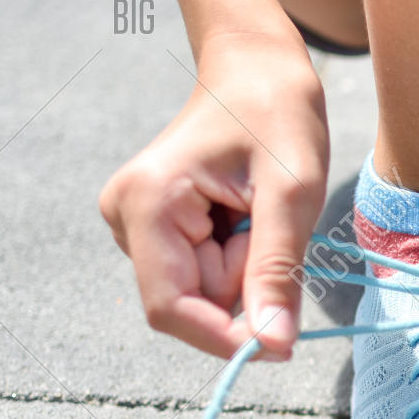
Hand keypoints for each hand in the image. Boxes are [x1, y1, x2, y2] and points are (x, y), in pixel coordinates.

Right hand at [99, 31, 328, 360]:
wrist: (258, 71)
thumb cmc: (279, 116)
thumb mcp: (292, 195)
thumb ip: (276, 272)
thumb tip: (272, 347)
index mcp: (147, 204)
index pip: (171, 308)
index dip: (224, 337)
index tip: (282, 343)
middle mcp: (126, 217)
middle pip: (191, 301)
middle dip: (243, 286)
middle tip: (270, 227)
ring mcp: (135, 223)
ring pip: (202, 291)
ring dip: (244, 271)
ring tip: (257, 212)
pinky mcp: (155, 228)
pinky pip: (204, 273)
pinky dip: (238, 259)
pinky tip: (244, 214)